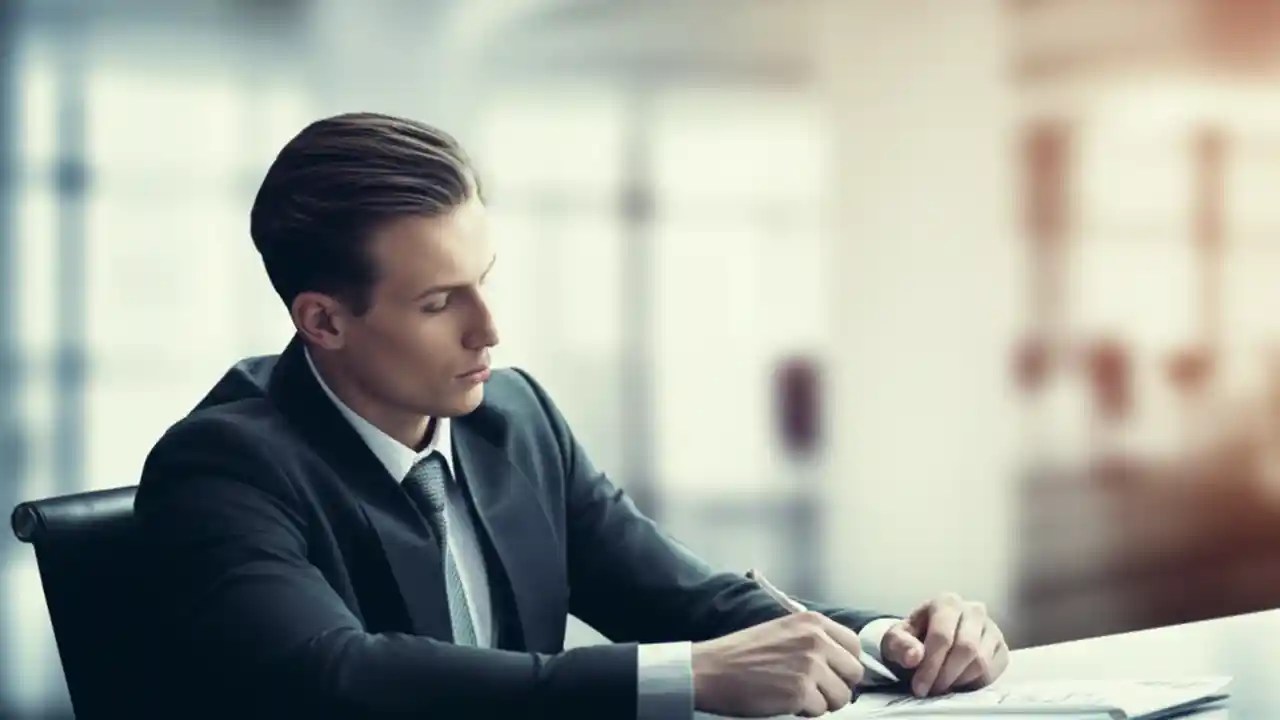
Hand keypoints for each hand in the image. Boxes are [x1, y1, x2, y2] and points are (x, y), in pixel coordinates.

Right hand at [691, 611, 866, 717]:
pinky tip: (785, 701)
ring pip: (842, 696)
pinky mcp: (800, 691)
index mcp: (813, 622)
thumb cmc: (744, 653)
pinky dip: (805, 712)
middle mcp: (816, 640)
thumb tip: (842, 662)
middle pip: (854, 673)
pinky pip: (820, 711)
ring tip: (796, 694)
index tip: (830, 673)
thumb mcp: (784, 631)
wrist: (712, 669)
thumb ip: (815, 639)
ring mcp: (810, 666)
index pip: (854, 646)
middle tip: (813, 689)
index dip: (844, 664)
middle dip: (837, 686)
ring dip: (822, 702)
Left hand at [880, 593, 1008, 696]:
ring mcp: (991, 628)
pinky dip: (974, 683)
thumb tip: (914, 657)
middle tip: (931, 690)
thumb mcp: (895, 641)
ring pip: (981, 661)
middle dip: (945, 675)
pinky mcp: (1001, 647)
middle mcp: (973, 610)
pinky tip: (957, 683)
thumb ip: (900, 645)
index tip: (919, 687)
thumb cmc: (911, 640)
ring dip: (959, 681)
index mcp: (946, 602)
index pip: (942, 636)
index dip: (930, 665)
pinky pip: (993, 671)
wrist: (928, 643)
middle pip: (965, 649)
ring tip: (941, 686)